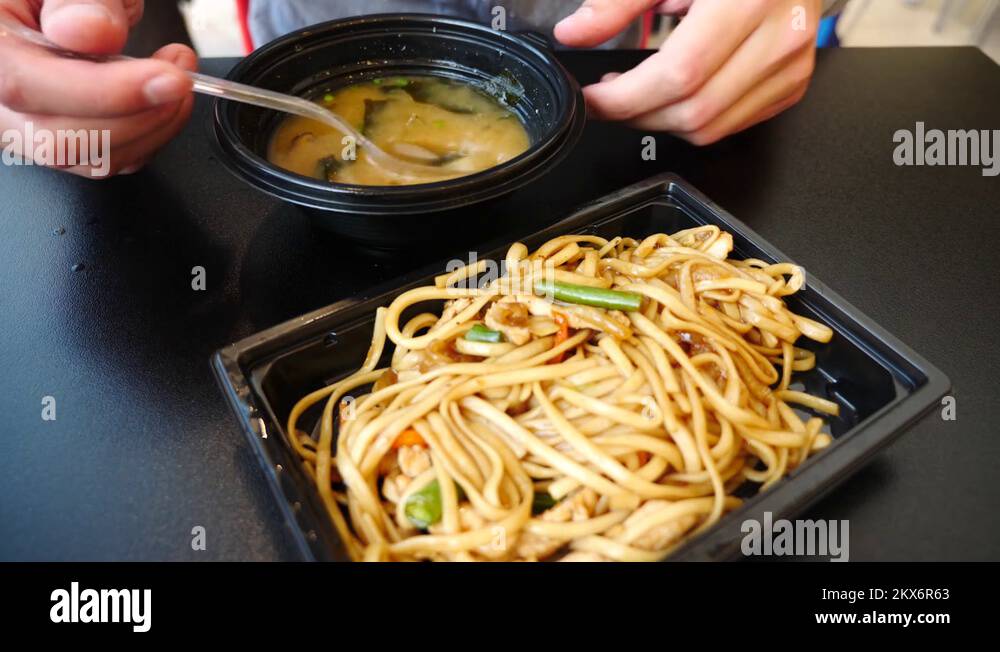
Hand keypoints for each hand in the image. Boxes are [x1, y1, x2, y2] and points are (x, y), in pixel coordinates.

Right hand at [0, 0, 194, 176]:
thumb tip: (91, 32)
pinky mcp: (62, 140)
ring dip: (154, 125)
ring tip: (176, 75)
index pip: (27, 86)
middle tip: (180, 75)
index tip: (167, 80)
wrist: (58, 4)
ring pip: (93, 157)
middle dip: (140, 114)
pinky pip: (111, 158)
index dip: (106, 92)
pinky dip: (151, 135)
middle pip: (63, 138)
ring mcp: (27, 128)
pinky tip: (163, 99)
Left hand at [554, 0, 820, 144]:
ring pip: (710, 129)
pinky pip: (731, 124)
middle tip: (610, 97)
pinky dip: (693, 120)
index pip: (680, 73)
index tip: (593, 98)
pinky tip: (676, 93)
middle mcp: (780, 37)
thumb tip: (574, 33)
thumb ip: (619, 1)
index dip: (627, 97)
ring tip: (638, 93)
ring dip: (662, 122)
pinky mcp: (793, 85)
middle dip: (637, 115)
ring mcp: (791, 67)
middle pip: (693, 111)